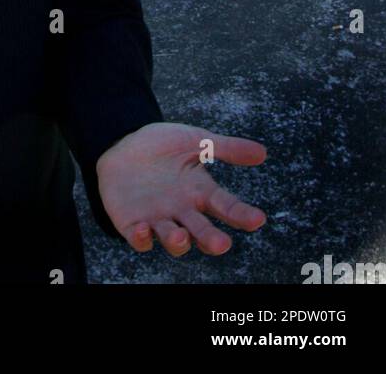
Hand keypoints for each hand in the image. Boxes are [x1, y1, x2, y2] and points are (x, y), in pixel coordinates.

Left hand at [95, 121, 266, 255]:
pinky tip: (143, 229)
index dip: (242, 215)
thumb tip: (263, 152)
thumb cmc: (163, 147)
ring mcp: (158, 220)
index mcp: (201, 193)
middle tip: (222, 244)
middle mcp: (183, 212)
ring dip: (177, 241)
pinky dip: (141, 238)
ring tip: (181, 235)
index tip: (257, 219)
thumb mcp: (195, 141)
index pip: (226, 207)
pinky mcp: (132, 223)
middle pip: (202, 232)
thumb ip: (226, 148)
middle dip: (211, 239)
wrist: (122, 144)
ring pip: (173, 240)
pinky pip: (138, 238)